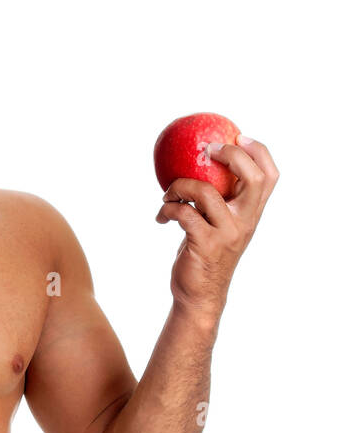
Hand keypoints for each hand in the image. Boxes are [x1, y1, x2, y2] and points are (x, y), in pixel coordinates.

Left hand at [155, 136, 279, 321]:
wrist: (199, 295)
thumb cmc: (204, 255)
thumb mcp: (219, 225)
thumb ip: (219, 200)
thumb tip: (198, 163)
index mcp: (252, 213)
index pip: (270, 176)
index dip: (259, 151)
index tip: (238, 136)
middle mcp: (245, 222)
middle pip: (253, 177)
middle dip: (230, 156)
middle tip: (205, 152)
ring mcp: (227, 233)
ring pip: (206, 192)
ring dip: (179, 186)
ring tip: (168, 195)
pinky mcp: (205, 244)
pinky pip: (183, 213)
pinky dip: (167, 209)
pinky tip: (161, 216)